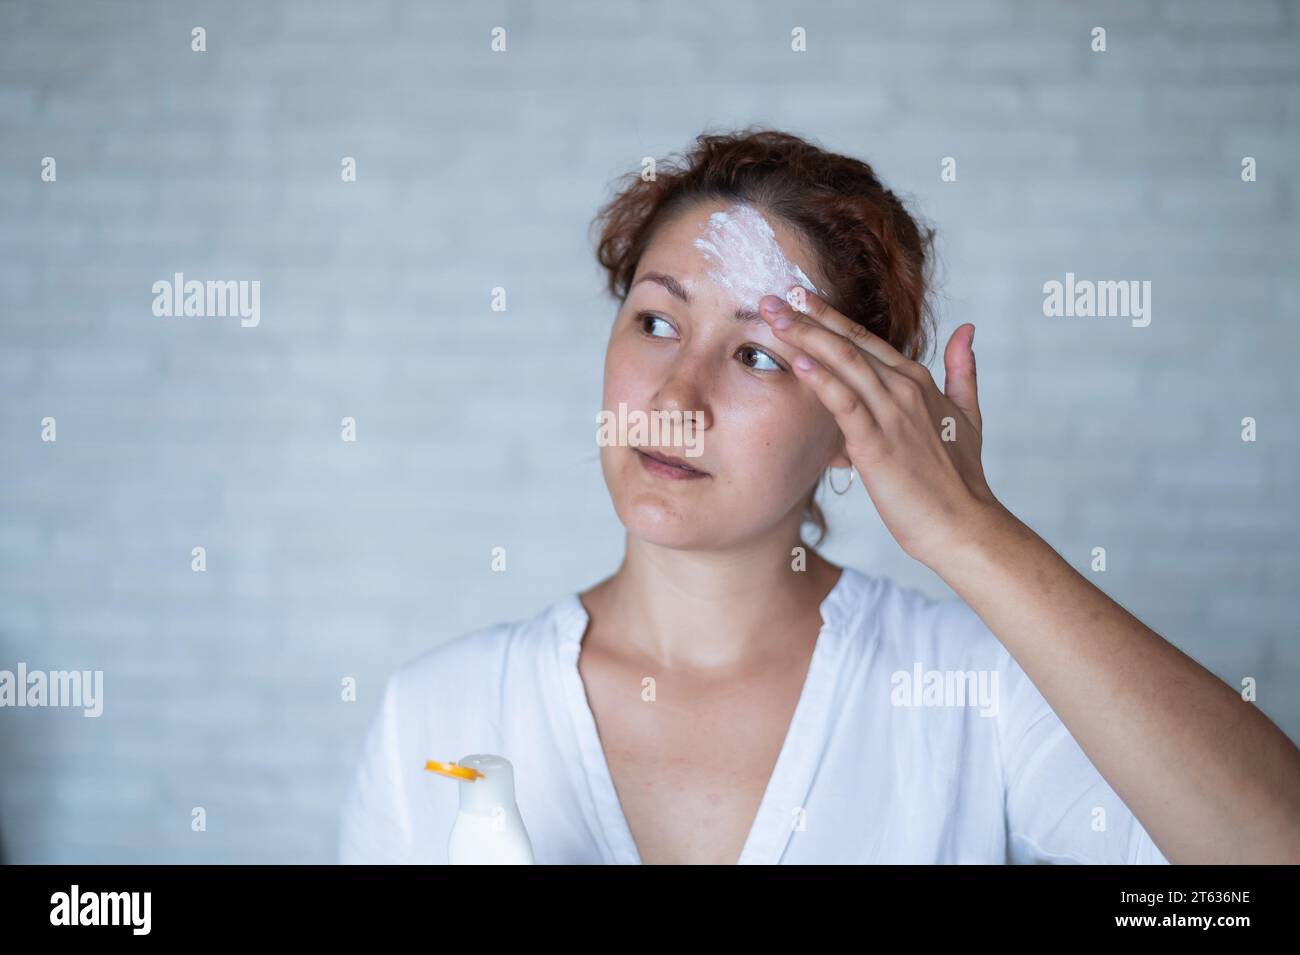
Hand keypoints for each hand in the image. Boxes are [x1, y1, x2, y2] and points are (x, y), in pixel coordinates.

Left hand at [759, 287, 1006, 568]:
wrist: (962, 525)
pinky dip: (823, 381)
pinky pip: (846, 405)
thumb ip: (963, 370)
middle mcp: (904, 389)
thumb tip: (968, 329)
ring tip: (774, 317)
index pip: (866, 339)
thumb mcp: (966, 414)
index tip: (800, 296)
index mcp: (917, 381)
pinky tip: (799, 363)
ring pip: (844, 364)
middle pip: (850, 342)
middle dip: (809, 316)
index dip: (831, 315)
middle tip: (773, 295)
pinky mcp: (878, 445)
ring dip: (807, 337)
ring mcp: (892, 415)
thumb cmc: (959, 478)